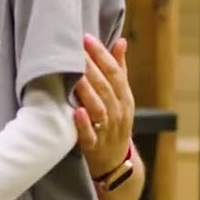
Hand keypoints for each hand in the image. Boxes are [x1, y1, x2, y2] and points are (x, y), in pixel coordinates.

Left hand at [75, 34, 134, 174]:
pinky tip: (76, 112)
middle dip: (91, 67)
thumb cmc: (114, 122)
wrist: (115, 162)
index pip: (115, 72)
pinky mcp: (94, 146)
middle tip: (75, 49)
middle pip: (106, 87)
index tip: (86, 37)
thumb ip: (119, 70)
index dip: (102, 55)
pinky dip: (83, 124)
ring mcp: (107, 130)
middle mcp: (118, 112)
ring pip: (100, 108)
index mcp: (124, 98)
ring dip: (87, 91)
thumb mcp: (121, 97)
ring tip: (75, 74)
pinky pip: (89, 135)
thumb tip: (121, 41)